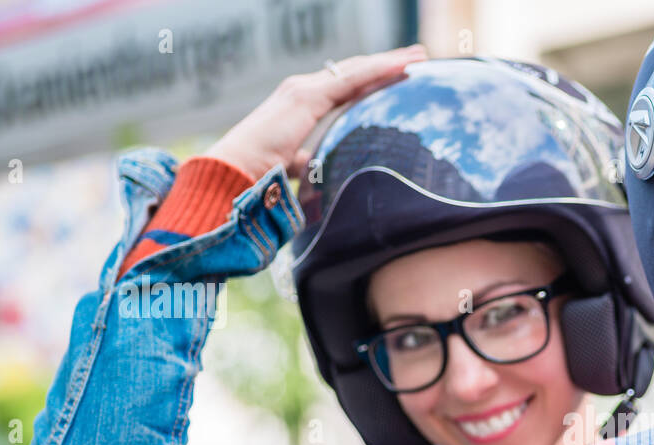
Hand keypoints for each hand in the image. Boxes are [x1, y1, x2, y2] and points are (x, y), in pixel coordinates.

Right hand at [202, 45, 427, 181]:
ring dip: (389, 62)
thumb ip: (312, 162)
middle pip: (353, 73)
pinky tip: (401, 66)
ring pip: (357, 71)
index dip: (372, 79)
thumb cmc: (261, 178)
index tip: (401, 75)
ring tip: (419, 57)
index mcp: (301, 105)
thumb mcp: (297, 168)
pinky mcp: (308, 96)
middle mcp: (303, 90)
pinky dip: (379, 71)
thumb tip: (327, 171)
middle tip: (418, 58)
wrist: (235, 174)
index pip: (345, 86)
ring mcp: (304, 89)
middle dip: (386, 64)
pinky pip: (352, 80)